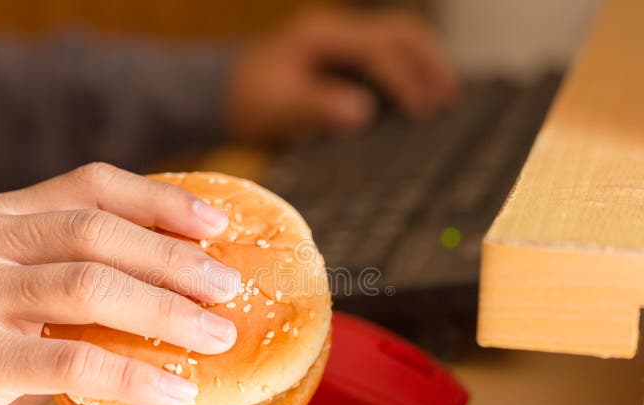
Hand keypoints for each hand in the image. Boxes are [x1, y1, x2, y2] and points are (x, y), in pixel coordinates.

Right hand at [0, 163, 240, 404]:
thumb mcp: (23, 288)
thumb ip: (79, 268)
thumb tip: (188, 276)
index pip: (90, 186)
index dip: (159, 201)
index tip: (216, 225)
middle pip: (95, 233)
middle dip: (174, 260)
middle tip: (228, 289)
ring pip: (88, 287)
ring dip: (166, 312)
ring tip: (215, 336)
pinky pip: (71, 361)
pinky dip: (132, 374)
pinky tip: (174, 390)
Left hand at [227, 7, 460, 141]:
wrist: (219, 93)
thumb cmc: (244, 100)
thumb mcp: (276, 106)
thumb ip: (317, 106)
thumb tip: (363, 112)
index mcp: (321, 35)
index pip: (378, 48)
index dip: (405, 78)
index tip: (423, 111)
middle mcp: (334, 28)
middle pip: (399, 30)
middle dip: (429, 62)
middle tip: (450, 99)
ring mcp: (337, 38)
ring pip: (396, 37)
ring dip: (424, 63)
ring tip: (445, 97)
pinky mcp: (338, 54)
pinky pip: (384, 52)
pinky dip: (407, 70)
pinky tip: (417, 96)